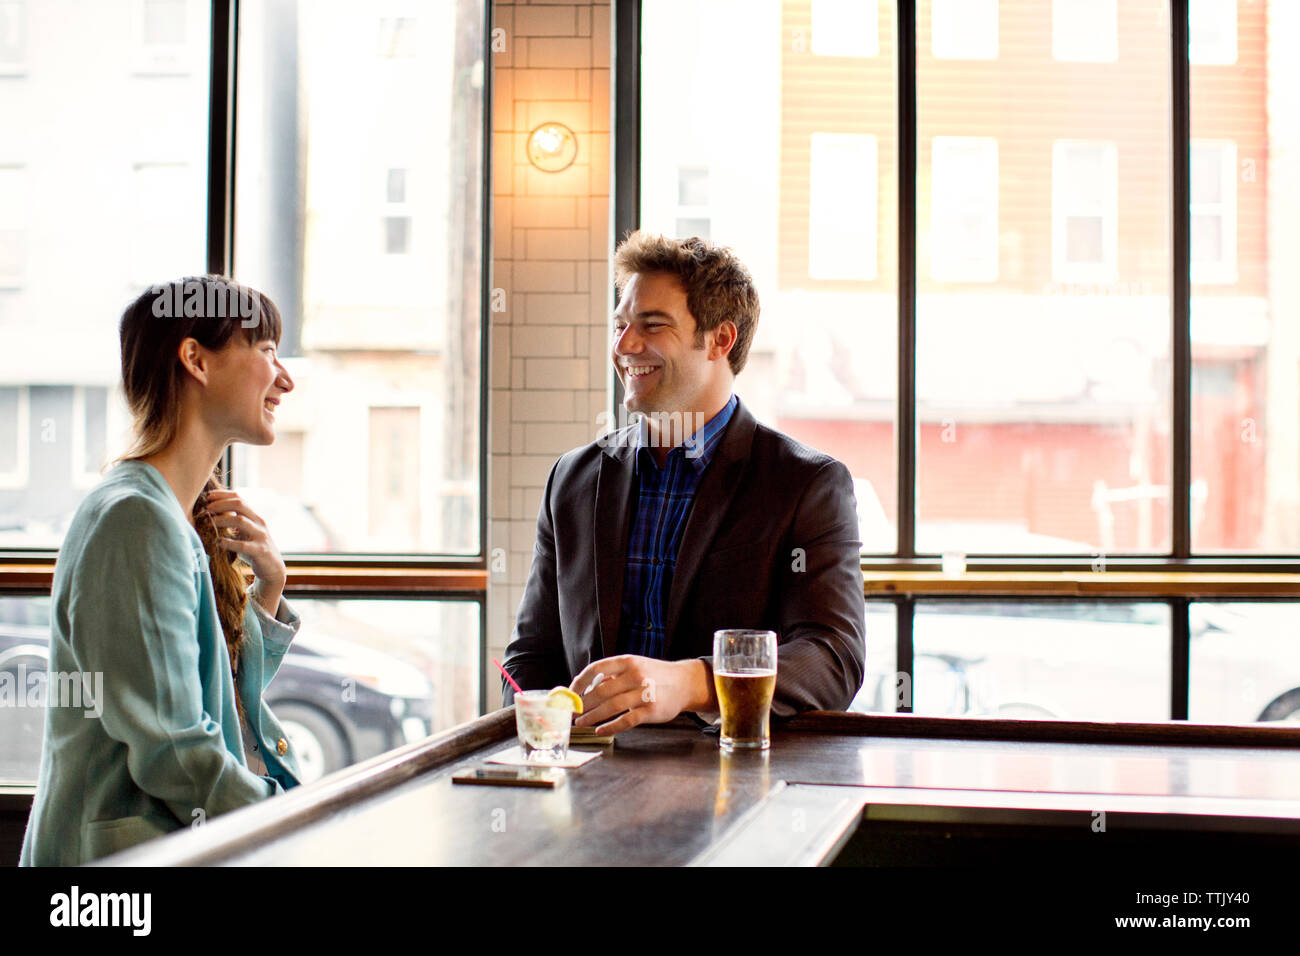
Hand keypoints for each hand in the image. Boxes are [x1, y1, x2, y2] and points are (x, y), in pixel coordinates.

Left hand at [203, 489, 285, 615]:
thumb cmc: (253, 548)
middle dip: (220, 504)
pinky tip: (218, 542)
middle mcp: (259, 523)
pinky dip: (228, 543)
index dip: (222, 495)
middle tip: (206, 509)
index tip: (207, 496)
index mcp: (254, 516)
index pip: (239, 498)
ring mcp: (260, 536)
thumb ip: (233, 522)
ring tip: (208, 523)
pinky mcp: (259, 551)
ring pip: (241, 521)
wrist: (272, 568)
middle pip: (239, 504)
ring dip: (222, 520)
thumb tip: (210, 513)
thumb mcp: (244, 532)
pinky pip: (242, 545)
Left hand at [570, 655, 715, 735]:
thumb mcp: (635, 666)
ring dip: (592, 716)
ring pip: (611, 707)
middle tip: (572, 712)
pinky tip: (600, 731)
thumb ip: (613, 676)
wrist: (684, 683)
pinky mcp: (650, 711)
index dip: (580, 682)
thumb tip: (587, 688)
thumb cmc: (655, 675)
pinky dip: (610, 727)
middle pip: (601, 691)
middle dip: (583, 704)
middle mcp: (635, 676)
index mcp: (628, 662)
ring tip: (581, 722)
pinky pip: (625, 721)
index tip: (570, 693)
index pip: (596, 669)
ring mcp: (644, 694)